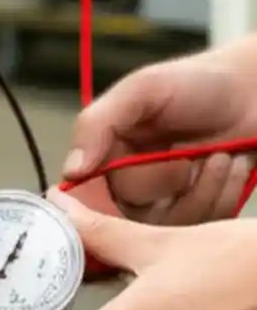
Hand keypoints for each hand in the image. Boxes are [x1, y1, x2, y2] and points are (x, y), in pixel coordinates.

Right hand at [64, 44, 256, 224]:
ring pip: (167, 227)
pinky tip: (232, 166)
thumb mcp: (141, 90)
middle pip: (127, 216)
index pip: (85, 195)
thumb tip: (71, 170)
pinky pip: (201, 227)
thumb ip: (97, 123)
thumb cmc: (199, 82)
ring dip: (202, 190)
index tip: (127, 183)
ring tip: (220, 156)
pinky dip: (223, 195)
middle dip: (164, 183)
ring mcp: (166, 202)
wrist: (254, 89)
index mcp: (105, 155)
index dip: (100, 198)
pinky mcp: (199, 212)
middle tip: (188, 155)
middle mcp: (129, 184)